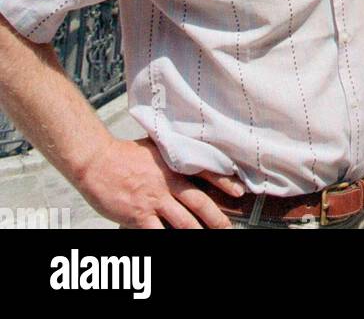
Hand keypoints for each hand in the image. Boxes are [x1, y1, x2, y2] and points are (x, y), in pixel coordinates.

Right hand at [77, 136, 243, 228]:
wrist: (97, 161)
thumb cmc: (123, 155)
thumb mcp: (155, 148)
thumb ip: (172, 156)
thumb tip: (188, 162)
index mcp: (172, 162)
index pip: (204, 171)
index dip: (223, 182)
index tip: (239, 191)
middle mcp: (167, 182)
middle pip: (198, 201)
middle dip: (216, 217)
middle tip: (227, 227)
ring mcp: (153, 200)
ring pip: (183, 221)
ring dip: (197, 232)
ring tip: (209, 239)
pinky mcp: (139, 215)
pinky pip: (158, 233)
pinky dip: (168, 239)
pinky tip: (176, 242)